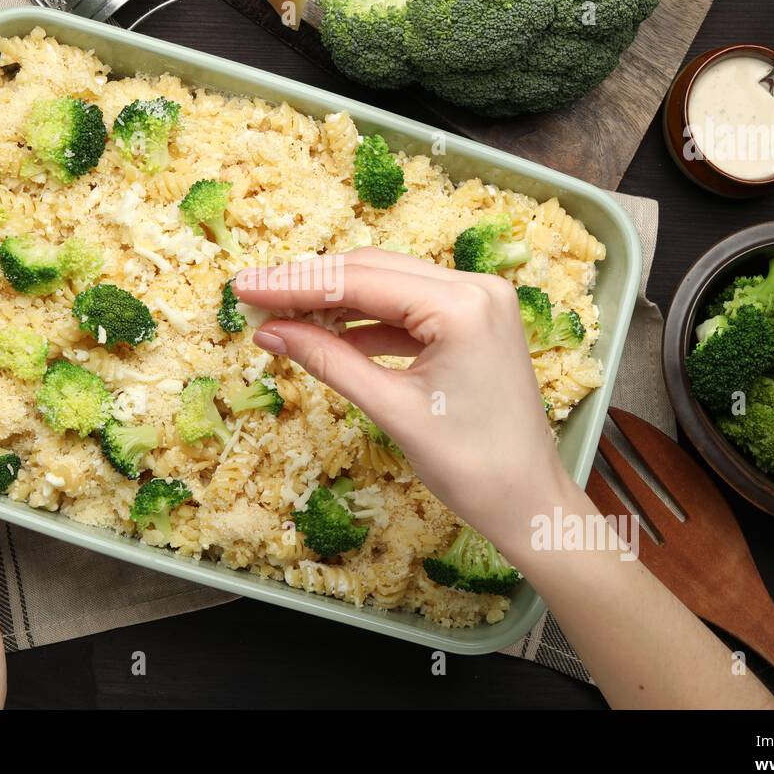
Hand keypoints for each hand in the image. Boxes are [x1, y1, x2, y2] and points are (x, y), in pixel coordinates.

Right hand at [233, 248, 572, 551]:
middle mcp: (475, 288)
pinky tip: (325, 335)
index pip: (360, 281)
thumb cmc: (471, 466)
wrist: (529, 501)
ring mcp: (478, 302)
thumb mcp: (391, 410)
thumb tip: (270, 331)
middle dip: (310, 285)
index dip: (295, 283)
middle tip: (251, 296)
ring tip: (280, 316)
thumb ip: (328, 361)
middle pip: (373, 271)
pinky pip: (408, 311)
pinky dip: (365, 322)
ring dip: (335, 302)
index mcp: (462, 305)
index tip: (244, 286)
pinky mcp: (473, 323)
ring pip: (388, 287)